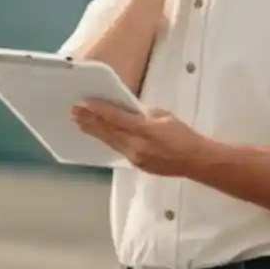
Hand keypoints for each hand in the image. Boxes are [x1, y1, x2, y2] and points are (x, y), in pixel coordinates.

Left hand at [71, 99, 209, 177]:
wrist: (196, 161)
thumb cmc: (184, 135)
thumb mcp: (165, 117)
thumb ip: (146, 114)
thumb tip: (131, 112)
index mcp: (146, 130)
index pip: (116, 118)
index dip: (98, 110)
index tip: (83, 103)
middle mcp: (137, 145)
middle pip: (108, 131)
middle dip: (89, 121)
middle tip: (73, 112)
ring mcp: (135, 157)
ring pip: (110, 142)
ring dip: (94, 131)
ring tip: (79, 123)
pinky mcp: (137, 165)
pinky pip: (118, 150)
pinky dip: (107, 140)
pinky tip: (98, 135)